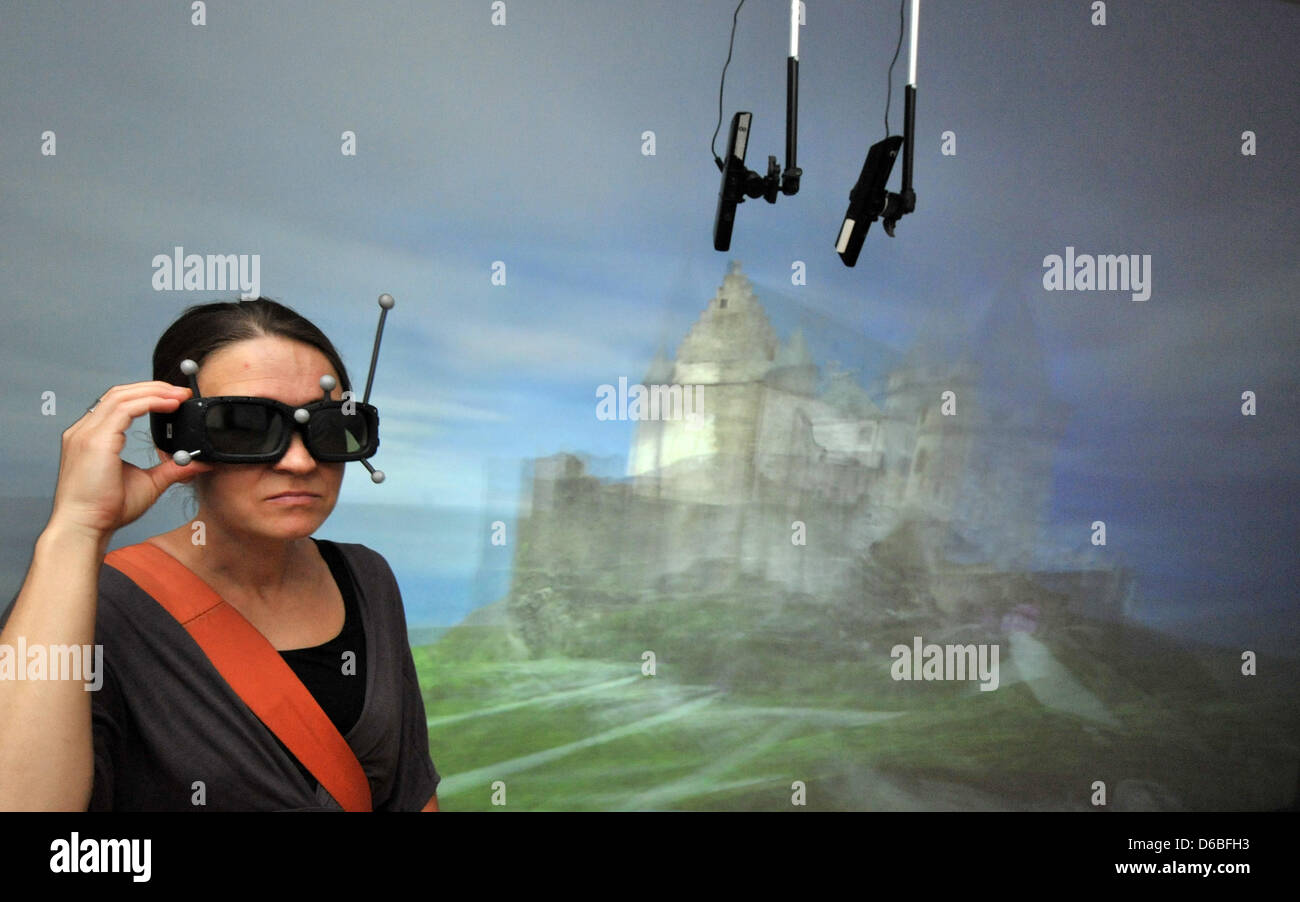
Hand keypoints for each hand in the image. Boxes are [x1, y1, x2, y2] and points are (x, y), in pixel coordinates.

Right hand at [47, 381, 213, 539]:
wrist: (85, 527)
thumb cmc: (107, 510)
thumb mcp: (148, 484)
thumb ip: (171, 469)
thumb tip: (197, 462)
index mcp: (92, 438)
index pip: (117, 404)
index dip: (146, 395)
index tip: (174, 398)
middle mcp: (84, 432)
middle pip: (118, 394)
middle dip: (152, 388)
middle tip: (181, 392)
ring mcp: (86, 434)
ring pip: (120, 396)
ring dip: (153, 392)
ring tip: (178, 395)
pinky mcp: (94, 441)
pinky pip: (124, 409)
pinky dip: (149, 402)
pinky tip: (169, 405)